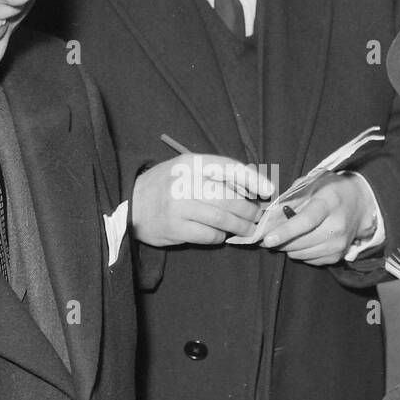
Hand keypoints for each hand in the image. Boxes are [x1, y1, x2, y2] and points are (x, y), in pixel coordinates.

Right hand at [131, 154, 273, 247]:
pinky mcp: (174, 228)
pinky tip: (221, 235)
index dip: (252, 180)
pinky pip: (208, 234)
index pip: (228, 168)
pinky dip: (220, 236)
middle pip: (229, 198)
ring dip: (240, 227)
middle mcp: (185, 183)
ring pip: (222, 219)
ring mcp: (178, 207)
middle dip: (249, 211)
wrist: (131, 203)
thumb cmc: (166, 185)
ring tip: (248, 230)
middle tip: (258, 217)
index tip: (268, 191)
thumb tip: (253, 188)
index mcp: (190, 163)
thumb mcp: (187, 169)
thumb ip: (215, 175)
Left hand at [261, 172, 374, 264]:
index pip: (306, 221)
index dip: (285, 231)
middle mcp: (337, 226)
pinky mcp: (338, 256)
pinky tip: (302, 240)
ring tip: (286, 236)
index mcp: (328, 203)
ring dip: (288, 247)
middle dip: (279, 241)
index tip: (267, 239)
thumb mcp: (311, 184)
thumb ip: (289, 199)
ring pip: (301, 254)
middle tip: (266, 236)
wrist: (360, 203)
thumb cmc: (330, 190)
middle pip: (301, 242)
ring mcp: (339, 243)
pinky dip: (299, 252)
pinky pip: (308, 260)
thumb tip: (267, 217)